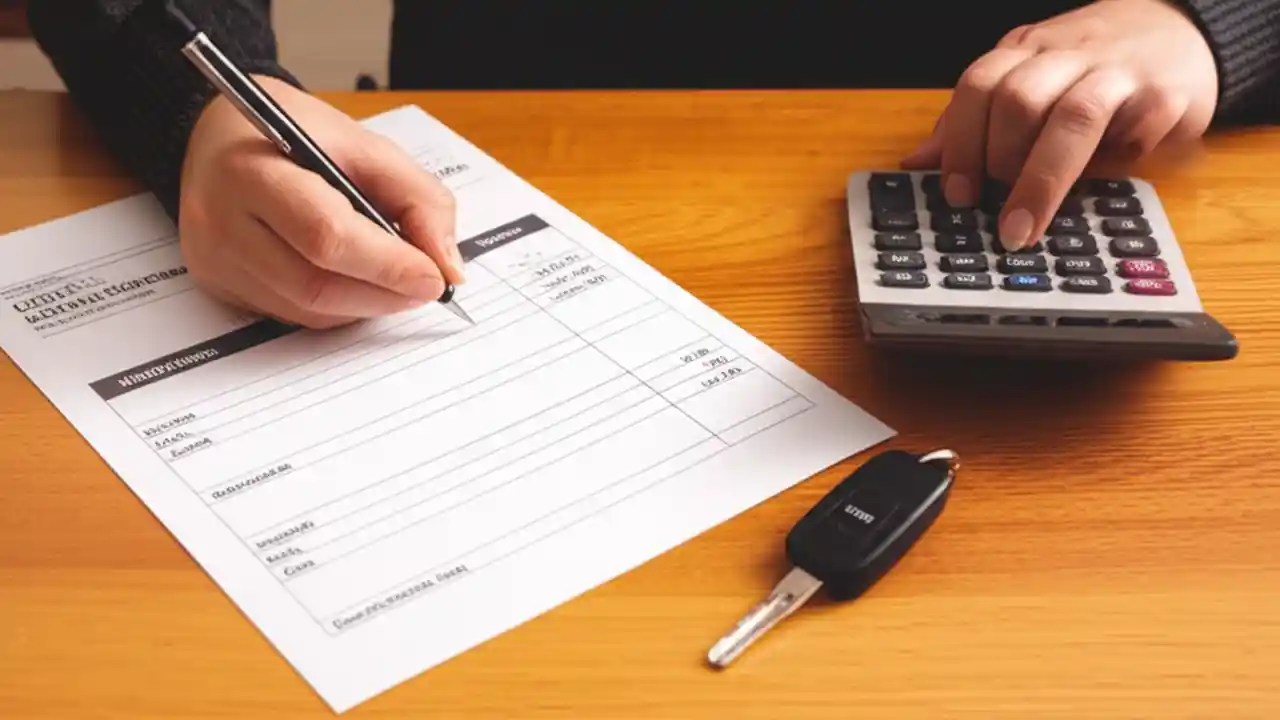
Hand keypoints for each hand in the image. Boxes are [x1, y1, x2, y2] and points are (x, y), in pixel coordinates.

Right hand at [178, 76, 463, 327]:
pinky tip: (357, 284)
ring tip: (397, 283)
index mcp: (254, 170)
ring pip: (307, 310)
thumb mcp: (364, 145)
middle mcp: (222, 222)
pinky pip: (291, 315)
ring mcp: (215, 261)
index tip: (435, 276)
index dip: (388, 264)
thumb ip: (417, 199)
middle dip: (385, 292)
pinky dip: (338, 309)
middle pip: (315, 284)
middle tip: (426, 285)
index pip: (326, 234)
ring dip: (366, 305)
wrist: (216, 136)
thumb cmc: (295, 135)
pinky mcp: (219, 286)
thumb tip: (447, 267)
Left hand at [901, 0, 1217, 249]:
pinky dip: (1119, 159)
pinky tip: (1107, 178)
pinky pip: (1139, 128)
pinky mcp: (1166, 94)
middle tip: (997, 212)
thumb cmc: (1091, 68)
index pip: (978, 86)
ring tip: (1026, 224)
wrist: (1180, 27)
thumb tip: (917, 163)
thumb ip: (976, 121)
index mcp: (1026, 52)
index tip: (957, 194)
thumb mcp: (1027, 81)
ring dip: (1043, 178)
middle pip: (1019, 100)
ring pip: (1074, 116)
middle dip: (1000, 162)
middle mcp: (1067, 55)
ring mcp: (1118, 71)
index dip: (960, 143)